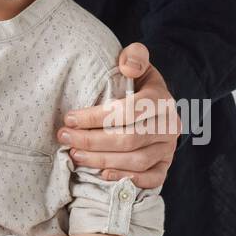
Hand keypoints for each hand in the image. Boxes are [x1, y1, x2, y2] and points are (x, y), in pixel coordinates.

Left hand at [57, 43, 179, 187]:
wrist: (155, 103)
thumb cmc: (137, 81)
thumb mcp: (137, 61)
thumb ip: (135, 56)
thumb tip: (127, 66)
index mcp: (162, 99)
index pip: (129, 111)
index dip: (96, 117)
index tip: (70, 118)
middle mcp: (170, 125)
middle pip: (130, 139)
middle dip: (93, 140)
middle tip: (65, 138)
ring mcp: (169, 148)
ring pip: (137, 161)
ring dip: (102, 160)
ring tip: (75, 154)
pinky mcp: (165, 166)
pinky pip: (151, 179)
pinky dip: (126, 178)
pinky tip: (102, 173)